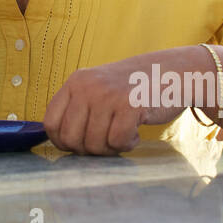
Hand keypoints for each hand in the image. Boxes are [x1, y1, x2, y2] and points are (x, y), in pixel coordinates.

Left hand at [43, 62, 185, 154]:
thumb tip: (61, 143)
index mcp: (75, 83)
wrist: (172, 72)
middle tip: (106, 142)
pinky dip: (127, 144)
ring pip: (94, 144)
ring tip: (123, 133)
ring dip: (110, 148)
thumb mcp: (97, 89)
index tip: (79, 145)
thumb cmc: (133, 89)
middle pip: (70, 139)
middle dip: (88, 150)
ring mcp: (107, 94)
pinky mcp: (130, 104)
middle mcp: (87, 87)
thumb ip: (78, 109)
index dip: (62, 142)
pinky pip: (117, 142)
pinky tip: (135, 132)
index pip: (51, 123)